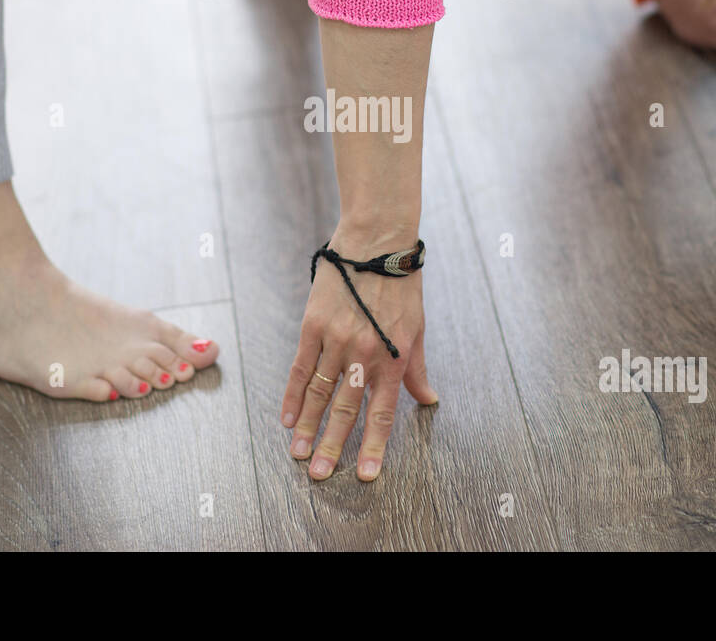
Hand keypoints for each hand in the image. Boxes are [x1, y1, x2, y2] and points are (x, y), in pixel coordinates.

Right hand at [281, 224, 437, 481]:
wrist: (377, 240)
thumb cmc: (401, 284)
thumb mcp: (417, 328)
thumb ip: (416, 370)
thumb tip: (429, 400)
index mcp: (393, 357)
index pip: (382, 412)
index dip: (373, 445)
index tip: (364, 474)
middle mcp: (365, 352)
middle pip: (346, 408)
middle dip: (333, 445)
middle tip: (319, 474)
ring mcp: (337, 339)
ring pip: (320, 392)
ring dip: (307, 425)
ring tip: (297, 453)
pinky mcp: (313, 324)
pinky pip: (301, 366)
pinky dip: (293, 393)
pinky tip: (286, 417)